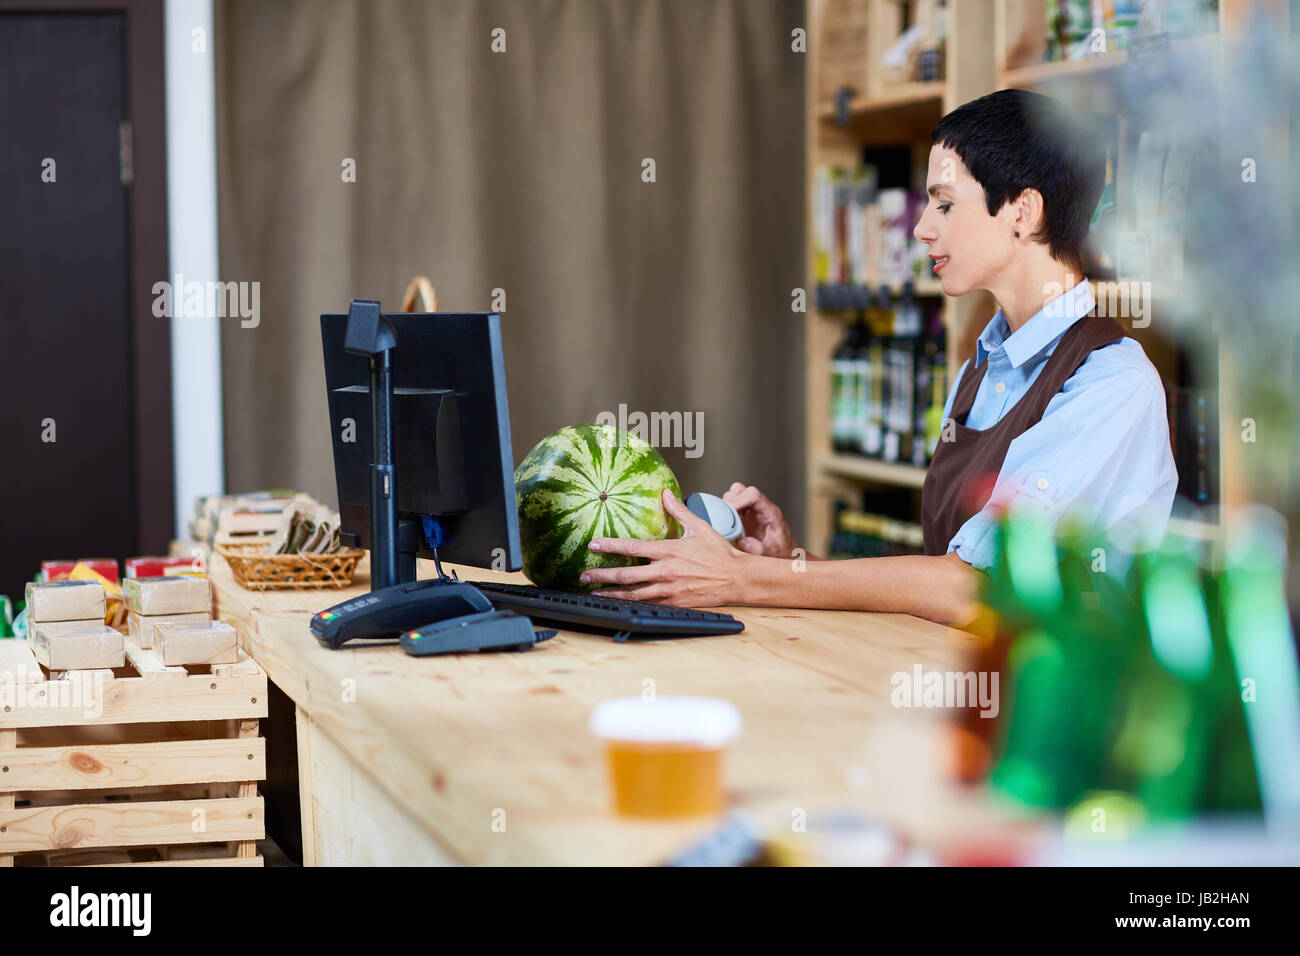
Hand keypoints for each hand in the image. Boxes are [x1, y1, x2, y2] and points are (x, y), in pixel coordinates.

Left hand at [579, 488, 749, 606]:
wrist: (736, 577)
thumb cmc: (719, 552)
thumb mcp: (699, 527)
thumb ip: (679, 510)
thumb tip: (665, 493)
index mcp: (668, 551)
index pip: (632, 547)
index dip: (610, 545)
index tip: (593, 544)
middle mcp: (665, 571)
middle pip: (626, 575)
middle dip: (602, 575)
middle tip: (584, 574)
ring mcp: (668, 590)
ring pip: (633, 594)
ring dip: (611, 593)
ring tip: (594, 592)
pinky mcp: (674, 603)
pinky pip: (647, 604)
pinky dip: (630, 604)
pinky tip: (618, 603)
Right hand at [723, 482, 800, 558]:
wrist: (787, 556)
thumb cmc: (783, 553)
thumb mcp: (772, 554)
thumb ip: (759, 549)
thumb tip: (743, 542)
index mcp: (771, 512)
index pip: (753, 494)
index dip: (738, 500)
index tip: (728, 512)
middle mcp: (760, 508)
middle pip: (741, 490)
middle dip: (729, 502)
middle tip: (724, 519)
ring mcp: (751, 511)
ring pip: (734, 496)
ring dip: (725, 507)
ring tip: (725, 524)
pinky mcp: (744, 517)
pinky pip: (730, 507)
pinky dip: (724, 513)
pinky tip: (725, 527)